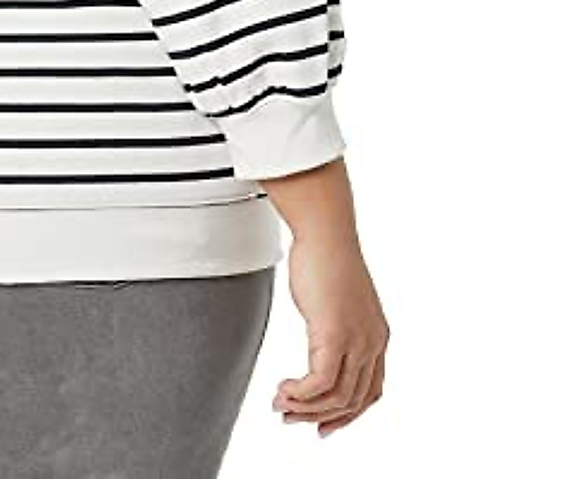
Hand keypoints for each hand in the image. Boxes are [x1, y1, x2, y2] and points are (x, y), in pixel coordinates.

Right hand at [272, 232, 388, 435]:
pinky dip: (300, 394)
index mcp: (377, 337)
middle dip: (319, 416)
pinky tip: (284, 389)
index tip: (322, 423)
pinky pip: (319, 383)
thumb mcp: (337, 301)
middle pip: (353, 401)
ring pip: (337, 398)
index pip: (370, 392)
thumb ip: (335, 323)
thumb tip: (320, 336)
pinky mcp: (334, 337)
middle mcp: (373, 344)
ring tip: (280, 404)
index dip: (346, 414)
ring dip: (305, 408)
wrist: (325, 234)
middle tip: (291, 418)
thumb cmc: (325, 257)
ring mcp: (357, 342)